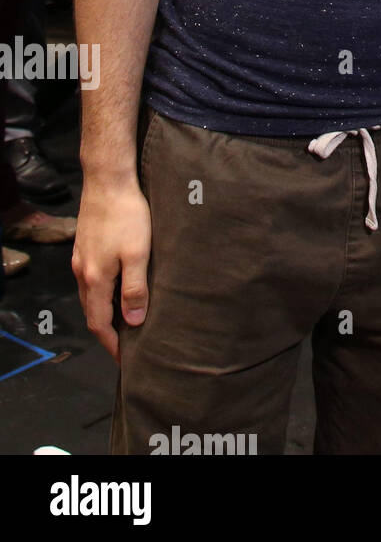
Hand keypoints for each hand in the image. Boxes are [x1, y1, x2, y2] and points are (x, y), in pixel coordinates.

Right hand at [71, 179, 152, 363]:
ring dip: (105, 312)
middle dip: (108, 332)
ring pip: (91, 296)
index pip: (100, 324)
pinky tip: (117, 288)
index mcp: (96, 279)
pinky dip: (103, 293)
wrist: (108, 181)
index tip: (125, 360)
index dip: (113, 344)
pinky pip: (92, 280)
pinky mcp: (86, 246)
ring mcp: (81, 259)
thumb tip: (134, 321)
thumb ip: (135, 288)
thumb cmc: (127, 215)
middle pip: (92, 313)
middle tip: (127, 345)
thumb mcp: (139, 253)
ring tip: (125, 321)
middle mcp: (83, 273)